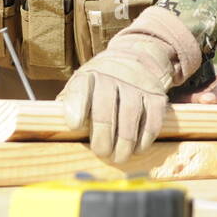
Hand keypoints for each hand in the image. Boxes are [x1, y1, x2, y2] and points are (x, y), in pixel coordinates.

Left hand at [60, 6, 201, 162]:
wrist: (136, 59)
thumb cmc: (100, 82)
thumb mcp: (81, 83)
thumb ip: (69, 103)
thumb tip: (59, 130)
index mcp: (90, 76)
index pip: (81, 90)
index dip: (76, 108)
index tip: (74, 125)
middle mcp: (114, 77)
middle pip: (106, 111)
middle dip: (103, 138)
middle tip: (102, 153)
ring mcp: (137, 86)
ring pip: (130, 118)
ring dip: (124, 144)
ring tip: (119, 157)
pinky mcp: (156, 96)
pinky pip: (152, 122)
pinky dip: (144, 139)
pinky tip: (137, 148)